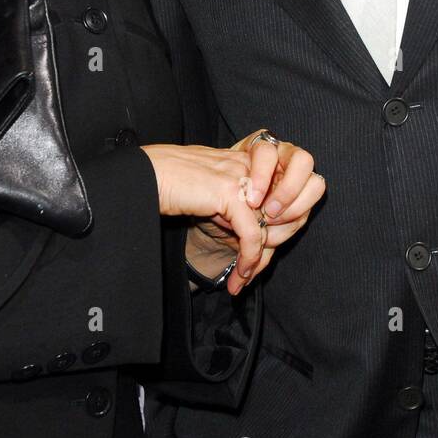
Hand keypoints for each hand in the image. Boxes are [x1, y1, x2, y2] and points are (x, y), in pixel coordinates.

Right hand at [184, 130, 324, 293]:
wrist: (145, 177)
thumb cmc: (176, 188)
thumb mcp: (217, 202)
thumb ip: (241, 214)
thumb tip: (257, 251)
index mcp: (254, 162)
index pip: (289, 196)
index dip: (282, 229)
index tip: (256, 258)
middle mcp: (254, 166)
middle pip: (291, 208)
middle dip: (276, 244)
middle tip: (250, 271)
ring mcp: (244, 177)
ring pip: (276, 222)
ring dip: (261, 257)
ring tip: (245, 276)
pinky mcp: (230, 191)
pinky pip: (254, 233)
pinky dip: (250, 259)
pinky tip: (240, 273)